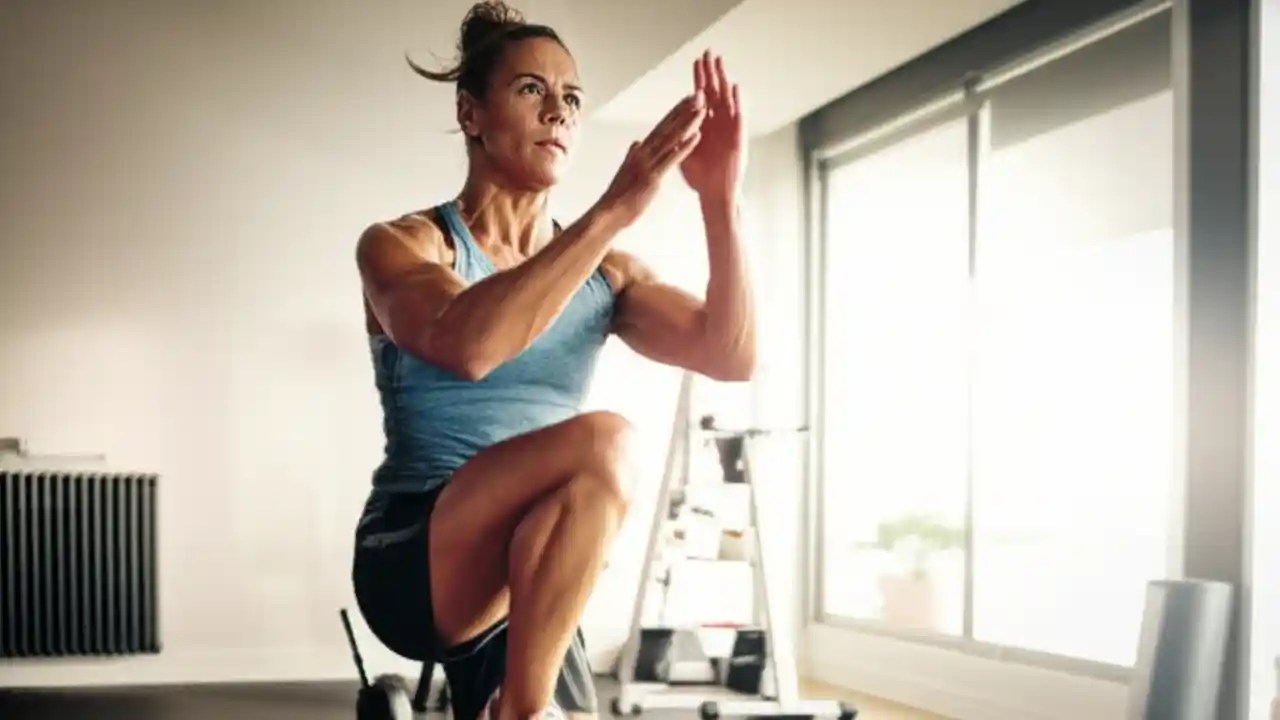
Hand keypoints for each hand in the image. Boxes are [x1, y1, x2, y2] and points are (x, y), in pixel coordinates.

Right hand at [595, 92, 706, 227]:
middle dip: (684, 110)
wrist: (609, 213)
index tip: (686, 99)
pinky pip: (671, 159)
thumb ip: (632, 155)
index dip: (675, 112)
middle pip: (667, 127)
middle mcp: (643, 152)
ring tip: (703, 110)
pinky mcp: (653, 177)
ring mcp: (648, 164)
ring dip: (688, 123)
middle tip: (699, 95)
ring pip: (671, 138)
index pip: (660, 126)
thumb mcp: (625, 170)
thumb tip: (636, 143)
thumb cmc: (618, 196)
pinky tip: (697, 136)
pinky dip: (685, 146)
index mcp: (639, 151)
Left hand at [679, 51, 745, 202]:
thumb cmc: (700, 177)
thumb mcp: (684, 153)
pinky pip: (738, 116)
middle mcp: (718, 124)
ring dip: (723, 80)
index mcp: (704, 126)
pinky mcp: (737, 138)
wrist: (715, 194)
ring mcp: (728, 129)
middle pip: (714, 93)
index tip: (696, 61)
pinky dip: (737, 101)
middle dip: (711, 73)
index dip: (699, 79)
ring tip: (720, 62)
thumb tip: (665, 127)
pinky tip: (735, 86)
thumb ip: (678, 137)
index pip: (701, 97)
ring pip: (726, 99)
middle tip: (709, 52)